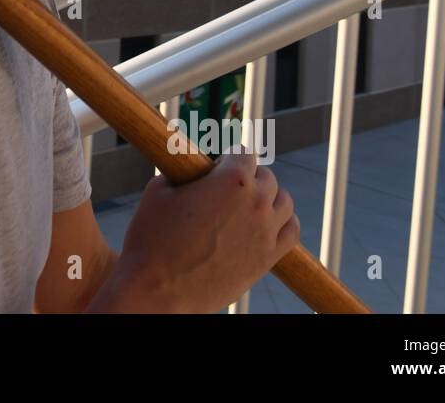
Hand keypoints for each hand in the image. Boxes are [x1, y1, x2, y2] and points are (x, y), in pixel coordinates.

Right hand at [85, 146, 298, 312]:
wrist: (159, 290)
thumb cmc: (152, 239)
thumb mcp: (158, 189)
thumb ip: (183, 171)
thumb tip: (192, 167)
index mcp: (232, 179)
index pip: (243, 153)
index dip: (227, 158)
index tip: (216, 167)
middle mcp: (257, 202)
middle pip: (266, 177)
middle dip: (247, 177)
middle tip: (225, 189)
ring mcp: (267, 232)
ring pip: (284, 202)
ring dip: (267, 198)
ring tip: (245, 206)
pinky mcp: (269, 259)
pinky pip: (292, 231)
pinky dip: (283, 222)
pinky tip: (266, 223)